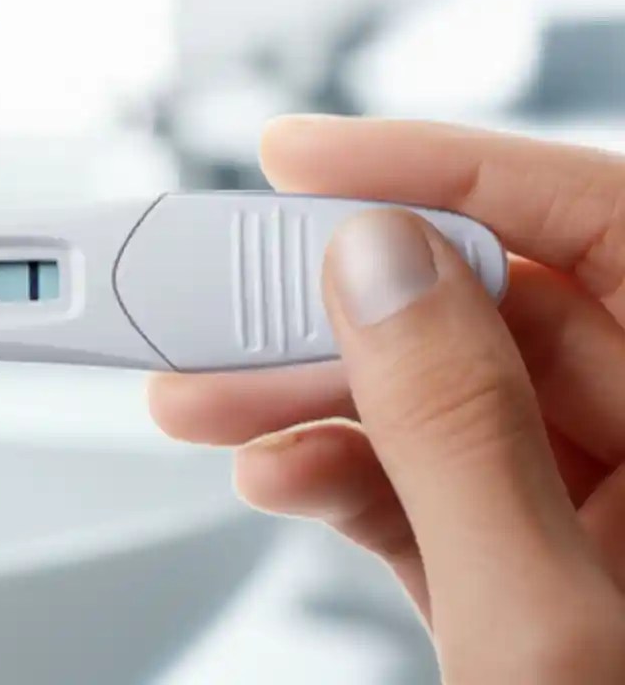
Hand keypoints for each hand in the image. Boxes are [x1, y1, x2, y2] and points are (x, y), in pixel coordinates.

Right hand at [150, 116, 624, 682]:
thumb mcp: (545, 625)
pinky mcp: (521, 567)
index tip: (311, 163)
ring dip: (307, 394)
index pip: (602, 226)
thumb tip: (381, 272)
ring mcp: (595, 516)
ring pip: (437, 398)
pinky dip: (333, 473)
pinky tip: (272, 472)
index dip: (450, 170)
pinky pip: (420, 483)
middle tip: (213, 303)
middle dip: (334, 307)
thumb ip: (463, 433)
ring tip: (202, 406)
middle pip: (490, 311)